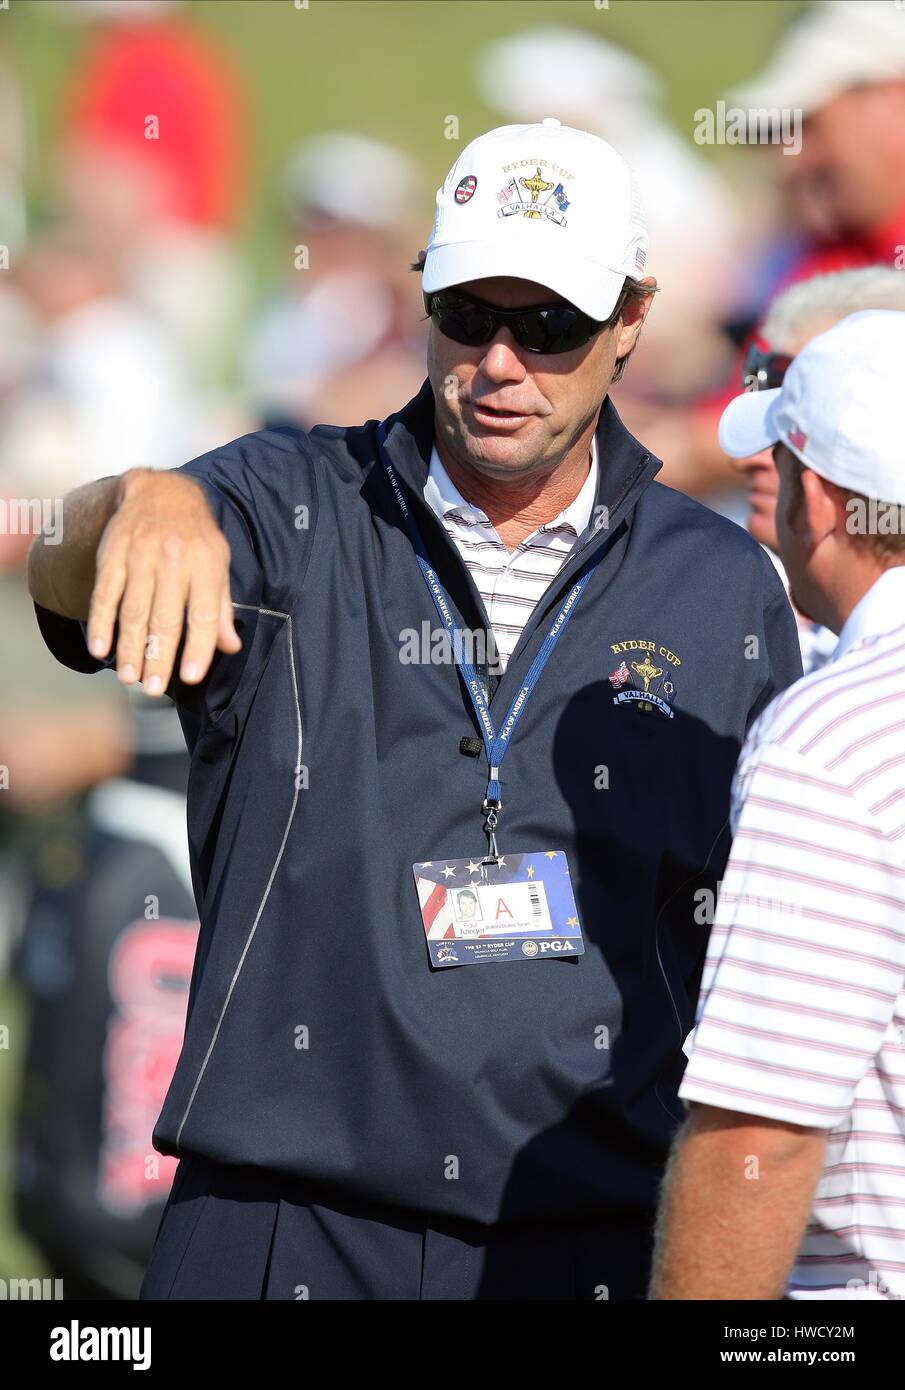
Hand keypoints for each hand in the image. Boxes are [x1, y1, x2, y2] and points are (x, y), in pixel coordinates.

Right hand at [87, 470, 241, 693]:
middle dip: (159, 656)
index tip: (191, 677)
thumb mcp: (218, 564)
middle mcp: (175, 559)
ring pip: (135, 609)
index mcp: (207, 564)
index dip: (198, 647)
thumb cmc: (194, 536)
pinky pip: (105, 593)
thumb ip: (221, 607)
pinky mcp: (113, 553)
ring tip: (129, 677)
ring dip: (130, 647)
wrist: (159, 491)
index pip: (205, 614)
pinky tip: (100, 649)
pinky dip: (101, 623)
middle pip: (166, 616)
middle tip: (153, 689)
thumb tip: (229, 647)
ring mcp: (141, 555)